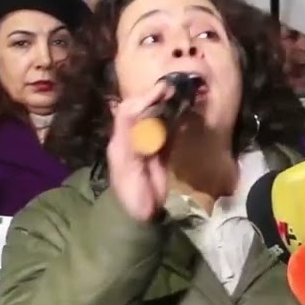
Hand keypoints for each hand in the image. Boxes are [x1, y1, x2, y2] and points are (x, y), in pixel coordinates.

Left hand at [106, 79, 173, 221]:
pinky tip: (184, 113)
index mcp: (120, 140)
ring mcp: (147, 146)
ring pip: (155, 119)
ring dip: (166, 106)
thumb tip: (133, 113)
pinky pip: (167, 133)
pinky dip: (174, 122)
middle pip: (141, 111)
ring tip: (180, 94)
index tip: (161, 89)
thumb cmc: (131, 194)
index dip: (143, 98)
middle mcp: (132, 139)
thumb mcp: (127, 166)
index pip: (128, 111)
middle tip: (173, 87)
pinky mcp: (160, 155)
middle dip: (155, 97)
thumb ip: (131, 140)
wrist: (141, 217)